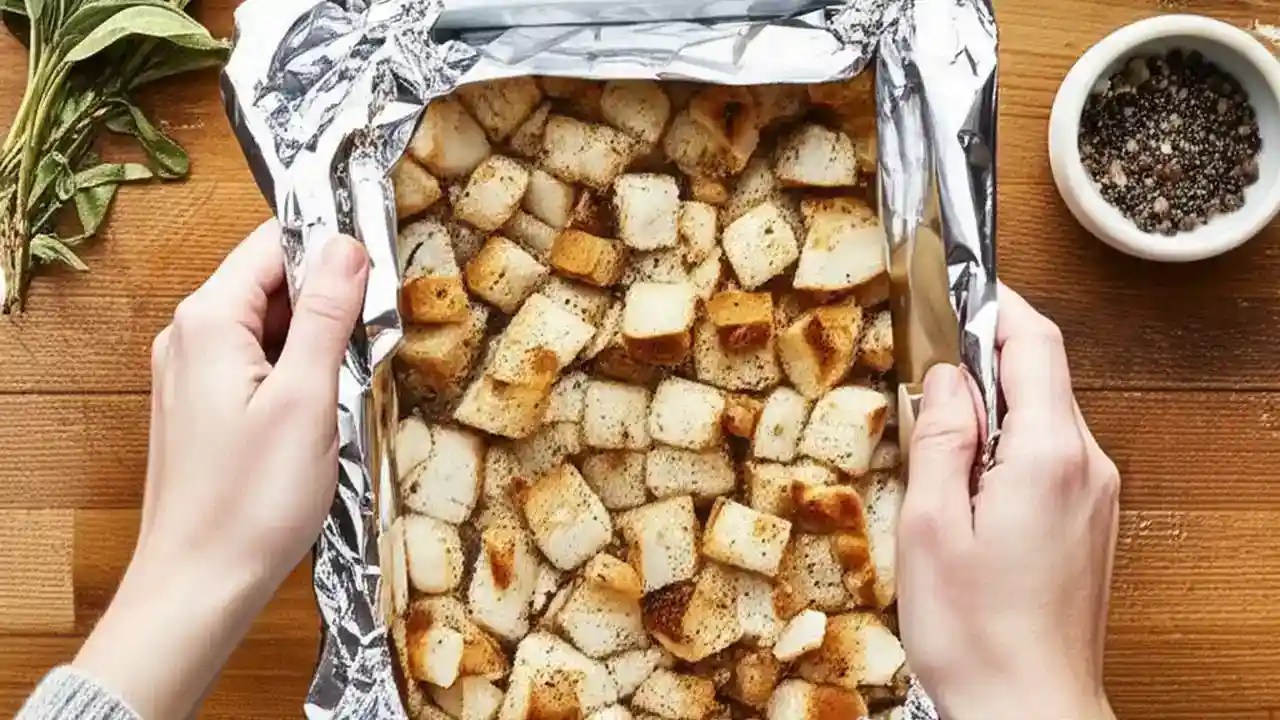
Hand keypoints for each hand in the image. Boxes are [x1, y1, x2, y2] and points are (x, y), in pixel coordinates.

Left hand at [74, 222, 368, 718]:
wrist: (198, 586)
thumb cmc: (251, 501)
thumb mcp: (306, 398)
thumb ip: (325, 315)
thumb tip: (347, 246)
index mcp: (207, 320)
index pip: (273, 244)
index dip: (331, 247)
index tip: (384, 265)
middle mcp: (188, 337)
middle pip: (269, 282)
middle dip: (329, 297)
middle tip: (382, 329)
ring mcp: (191, 374)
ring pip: (266, 326)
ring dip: (317, 338)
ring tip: (359, 372)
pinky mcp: (202, 408)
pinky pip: (255, 363)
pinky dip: (296, 370)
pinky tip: (327, 404)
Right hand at [897, 286, 1119, 719]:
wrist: (1028, 711)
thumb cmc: (974, 632)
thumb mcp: (929, 524)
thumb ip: (940, 436)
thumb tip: (948, 376)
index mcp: (1048, 456)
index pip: (1035, 343)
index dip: (996, 304)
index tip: (958, 284)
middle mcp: (1088, 467)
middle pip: (1043, 376)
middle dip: (985, 359)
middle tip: (927, 369)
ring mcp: (1097, 497)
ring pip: (1046, 417)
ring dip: (994, 409)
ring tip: (937, 446)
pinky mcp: (1091, 523)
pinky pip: (1052, 457)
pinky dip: (1009, 447)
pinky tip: (967, 485)